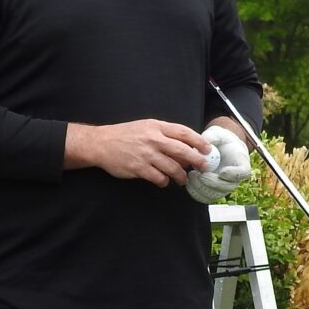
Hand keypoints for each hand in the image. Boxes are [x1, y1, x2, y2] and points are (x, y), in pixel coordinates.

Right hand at [67, 119, 210, 185]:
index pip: (183, 132)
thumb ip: (164, 135)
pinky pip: (159, 178)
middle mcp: (153, 139)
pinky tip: (163, 181)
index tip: (208, 149)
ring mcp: (146, 154)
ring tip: (182, 179)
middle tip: (203, 167)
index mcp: (156, 127)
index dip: (198, 141)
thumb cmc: (126, 135)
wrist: (101, 143)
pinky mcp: (139, 168)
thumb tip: (185, 149)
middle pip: (182, 151)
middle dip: (197, 160)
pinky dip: (164, 181)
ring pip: (172, 167)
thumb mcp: (146, 127)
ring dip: (181, 176)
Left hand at [186, 125, 252, 203]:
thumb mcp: (217, 134)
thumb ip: (213, 137)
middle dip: (213, 183)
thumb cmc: (220, 140)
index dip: (233, 174)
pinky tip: (188, 182)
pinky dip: (196, 192)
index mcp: (241, 163)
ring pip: (215, 194)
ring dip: (202, 188)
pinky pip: (205, 197)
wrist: (217, 148)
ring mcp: (223, 186)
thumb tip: (206, 144)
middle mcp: (234, 178)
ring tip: (192, 176)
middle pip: (228, 186)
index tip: (222, 172)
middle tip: (201, 175)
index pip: (243, 172)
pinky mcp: (212, 191)